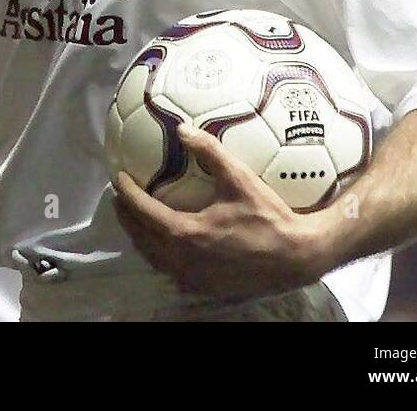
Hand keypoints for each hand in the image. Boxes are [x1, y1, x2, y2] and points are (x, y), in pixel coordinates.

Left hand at [111, 124, 332, 299]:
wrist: (298, 256)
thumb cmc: (268, 217)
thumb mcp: (240, 179)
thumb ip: (209, 152)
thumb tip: (182, 129)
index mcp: (186, 233)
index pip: (143, 212)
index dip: (127, 194)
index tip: (118, 178)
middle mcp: (183, 259)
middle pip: (141, 236)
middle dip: (127, 215)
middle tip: (120, 196)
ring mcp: (193, 277)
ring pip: (153, 257)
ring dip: (140, 236)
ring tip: (135, 217)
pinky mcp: (204, 287)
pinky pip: (169, 270)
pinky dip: (158, 254)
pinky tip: (162, 243)